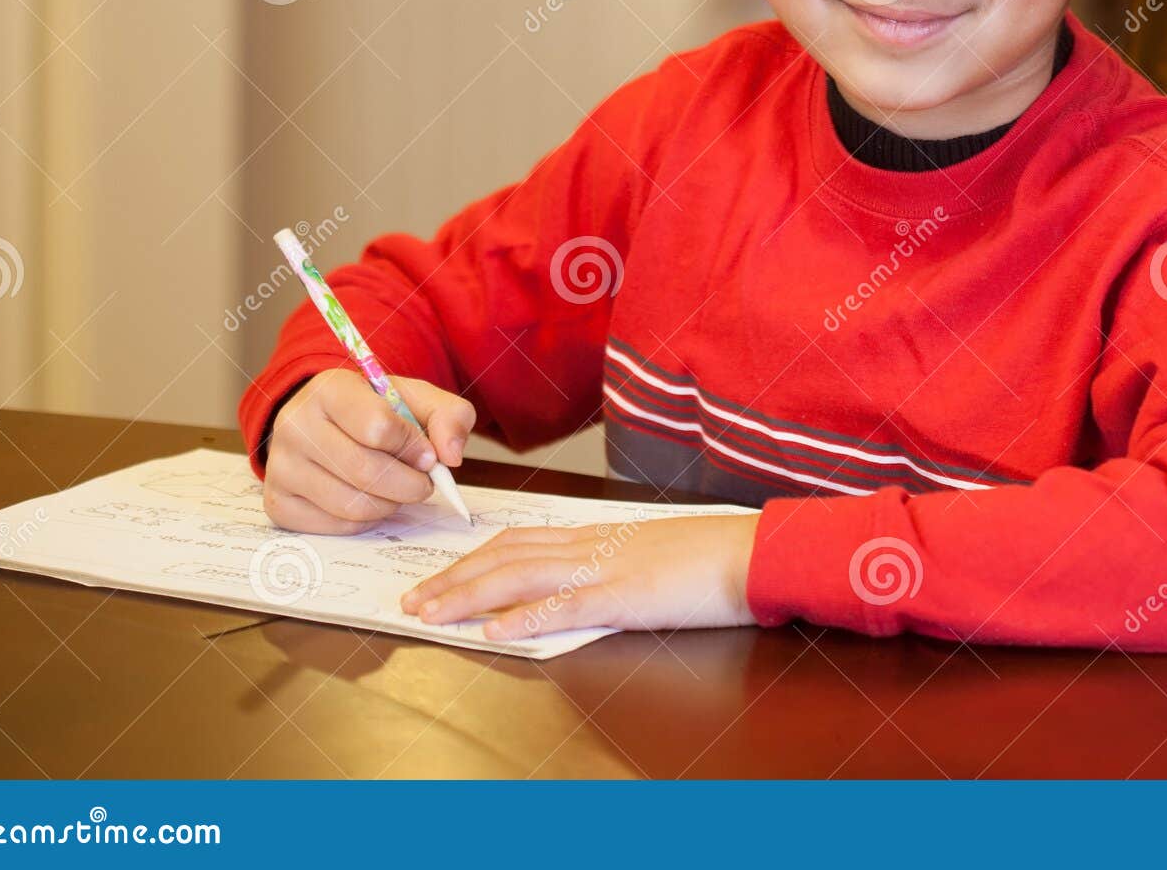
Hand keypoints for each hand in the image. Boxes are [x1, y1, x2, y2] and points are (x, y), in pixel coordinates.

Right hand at [263, 369, 476, 534]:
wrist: (328, 419)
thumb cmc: (376, 408)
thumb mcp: (417, 398)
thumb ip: (449, 416)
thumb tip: (451, 456)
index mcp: (329, 389)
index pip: (378, 427)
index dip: (413, 448)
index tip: (428, 455)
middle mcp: (294, 425)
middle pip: (366, 472)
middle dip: (409, 485)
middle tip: (423, 483)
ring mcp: (281, 466)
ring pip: (352, 504)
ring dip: (390, 505)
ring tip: (397, 489)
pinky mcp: (278, 502)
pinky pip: (335, 526)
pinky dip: (365, 521)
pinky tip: (370, 499)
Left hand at [399, 513, 760, 639]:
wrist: (753, 551)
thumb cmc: (709, 557)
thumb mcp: (649, 555)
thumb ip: (609, 564)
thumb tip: (576, 586)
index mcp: (596, 535)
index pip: (519, 540)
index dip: (474, 557)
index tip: (441, 574)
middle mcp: (591, 544)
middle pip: (505, 554)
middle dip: (454, 577)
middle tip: (413, 600)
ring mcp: (604, 568)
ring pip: (519, 575)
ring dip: (468, 595)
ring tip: (430, 613)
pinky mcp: (623, 596)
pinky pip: (564, 605)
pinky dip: (523, 617)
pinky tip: (493, 630)